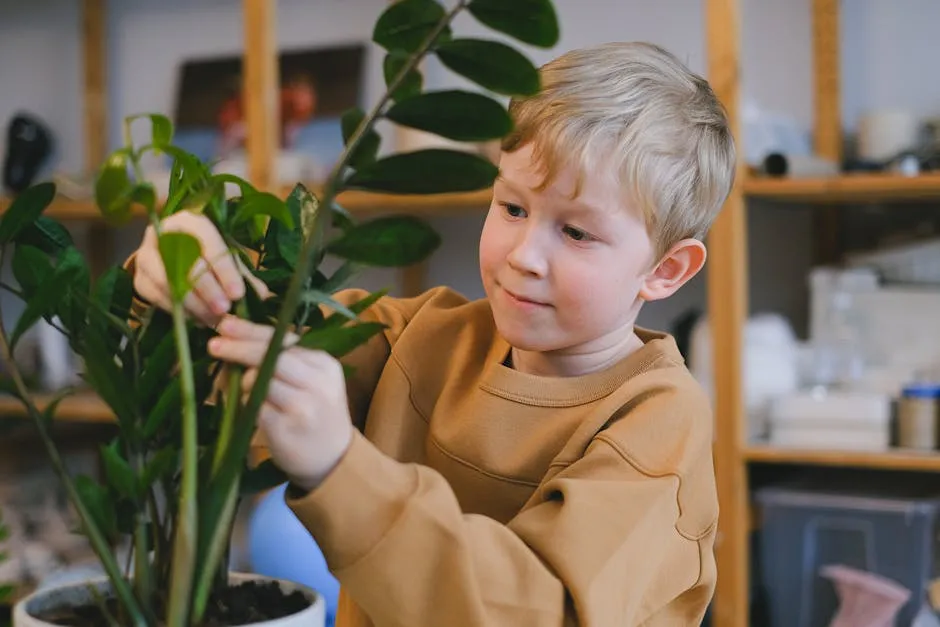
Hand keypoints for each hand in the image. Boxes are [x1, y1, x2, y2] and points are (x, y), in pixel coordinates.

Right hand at [132, 212, 268, 326]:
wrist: (170, 253)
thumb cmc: (206, 252)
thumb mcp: (225, 255)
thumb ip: (242, 274)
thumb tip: (262, 296)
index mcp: (190, 221)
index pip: (208, 245)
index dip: (224, 271)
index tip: (238, 294)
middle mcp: (162, 234)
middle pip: (184, 264)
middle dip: (207, 290)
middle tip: (225, 310)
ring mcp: (145, 256)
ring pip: (167, 283)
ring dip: (194, 306)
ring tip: (214, 320)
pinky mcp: (139, 279)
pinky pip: (158, 298)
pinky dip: (180, 312)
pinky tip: (199, 321)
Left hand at [208, 315, 352, 490]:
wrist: (334, 459)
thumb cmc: (316, 414)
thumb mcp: (311, 381)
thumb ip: (284, 361)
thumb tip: (235, 340)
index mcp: (324, 364)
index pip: (284, 339)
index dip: (252, 331)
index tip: (225, 325)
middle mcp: (317, 383)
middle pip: (272, 356)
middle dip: (239, 348)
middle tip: (213, 345)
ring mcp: (302, 407)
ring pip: (259, 380)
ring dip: (242, 381)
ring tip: (239, 388)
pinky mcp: (285, 429)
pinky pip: (253, 406)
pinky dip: (244, 404)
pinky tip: (246, 408)